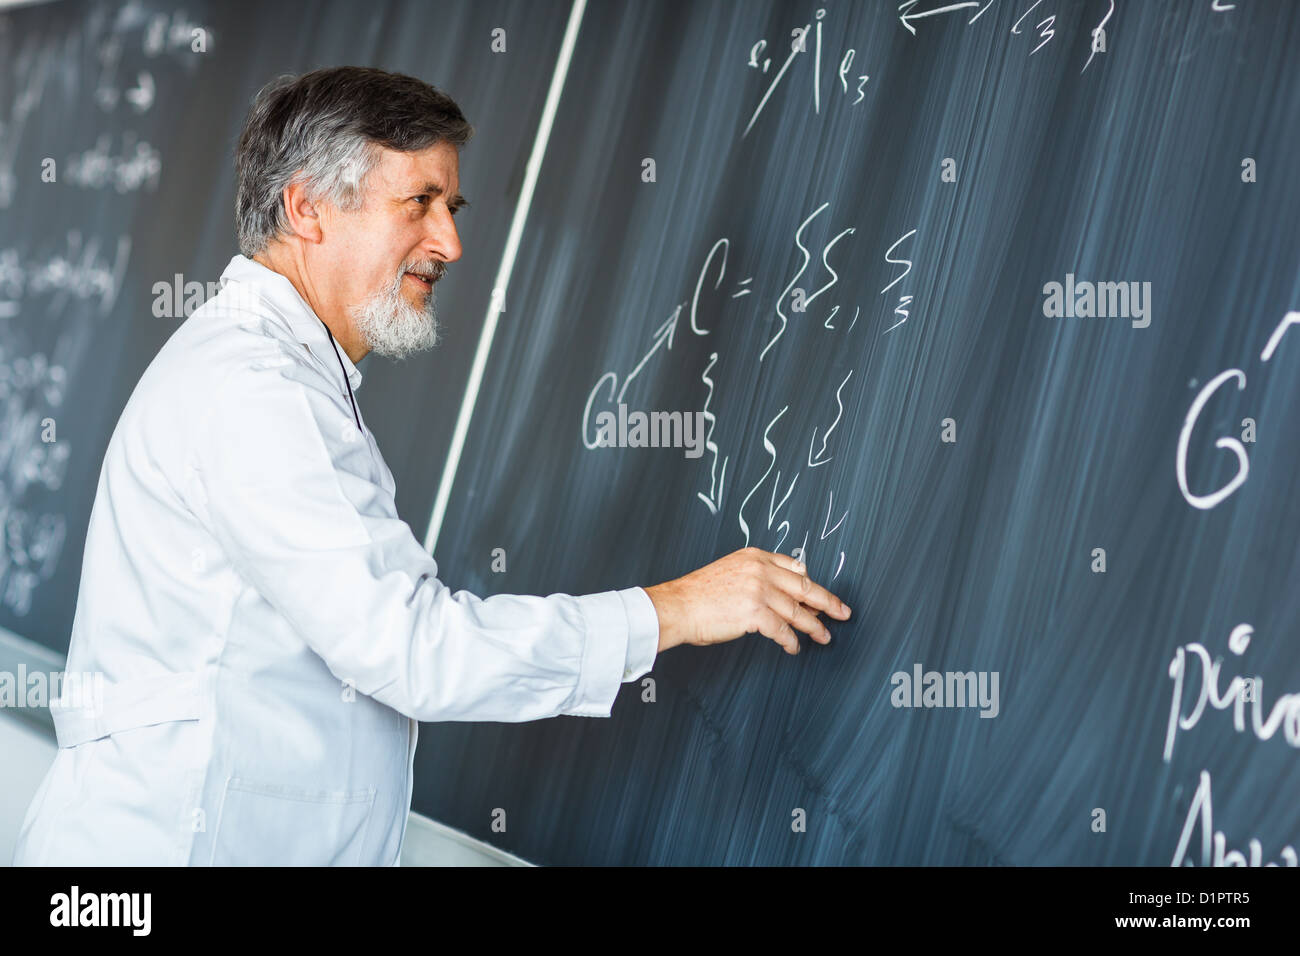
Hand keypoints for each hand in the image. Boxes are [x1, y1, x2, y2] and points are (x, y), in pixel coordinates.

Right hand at [644, 547, 850, 655]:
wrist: (678, 605)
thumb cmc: (698, 594)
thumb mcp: (729, 571)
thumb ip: (754, 575)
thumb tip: (779, 594)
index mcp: (755, 556)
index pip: (794, 567)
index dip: (811, 583)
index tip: (821, 593)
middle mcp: (760, 570)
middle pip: (804, 586)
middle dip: (827, 602)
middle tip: (842, 612)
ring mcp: (760, 591)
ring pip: (797, 611)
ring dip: (814, 627)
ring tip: (824, 636)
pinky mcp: (756, 612)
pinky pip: (783, 631)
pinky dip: (792, 641)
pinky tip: (794, 647)